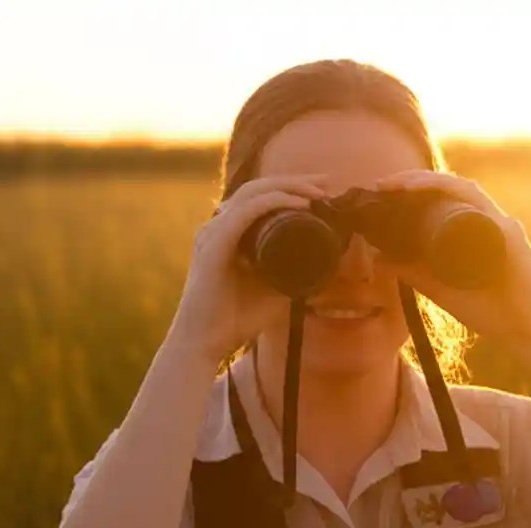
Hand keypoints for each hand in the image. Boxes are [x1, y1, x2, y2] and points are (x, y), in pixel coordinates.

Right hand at [167, 173, 330, 364]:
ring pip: (253, 193)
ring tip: (318, 191)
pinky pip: (246, 213)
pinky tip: (298, 203)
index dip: (290, 187)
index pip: (258, 197)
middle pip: (258, 188)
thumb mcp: (274, 293)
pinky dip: (273, 203)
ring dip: (288, 186)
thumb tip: (322, 268)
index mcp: (227, 234)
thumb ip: (291, 278)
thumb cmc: (233, 321)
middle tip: (327, 182)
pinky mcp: (213, 246)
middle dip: (295, 181)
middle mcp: (217, 227)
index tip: (322, 190)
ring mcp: (213, 234)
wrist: (203, 344)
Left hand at [370, 169, 530, 348]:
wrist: (529, 332)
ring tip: (397, 184)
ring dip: (427, 180)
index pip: (440, 197)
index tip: (378, 191)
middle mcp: (487, 219)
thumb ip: (413, 272)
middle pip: (447, 187)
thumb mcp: (439, 288)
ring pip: (460, 188)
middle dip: (411, 179)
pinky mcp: (509, 233)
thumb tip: (379, 257)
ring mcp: (500, 223)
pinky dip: (452, 191)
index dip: (409, 189)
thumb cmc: (492, 310)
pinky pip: (478, 203)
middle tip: (380, 184)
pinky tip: (430, 189)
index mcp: (473, 229)